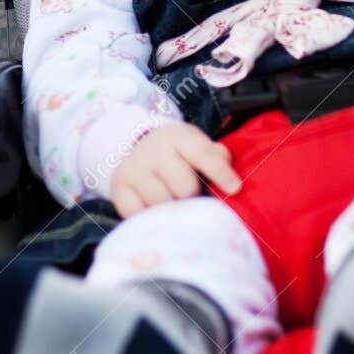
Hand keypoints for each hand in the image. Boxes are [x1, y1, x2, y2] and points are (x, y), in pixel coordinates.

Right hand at [108, 123, 240, 217]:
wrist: (134, 151)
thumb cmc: (177, 154)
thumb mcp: (195, 145)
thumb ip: (216, 157)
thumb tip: (230, 178)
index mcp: (176, 137)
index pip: (201, 154)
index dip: (220, 172)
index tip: (235, 189)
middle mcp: (152, 151)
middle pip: (184, 187)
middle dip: (192, 195)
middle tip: (190, 194)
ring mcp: (133, 170)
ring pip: (163, 203)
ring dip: (172, 209)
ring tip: (172, 202)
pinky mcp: (119, 189)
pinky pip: (141, 214)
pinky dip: (150, 217)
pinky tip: (154, 208)